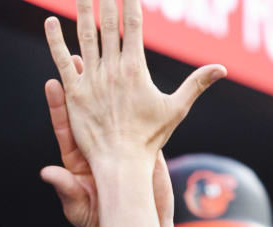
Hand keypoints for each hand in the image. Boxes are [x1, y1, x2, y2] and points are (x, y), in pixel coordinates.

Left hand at [41, 65, 177, 226]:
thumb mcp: (80, 210)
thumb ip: (66, 191)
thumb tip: (46, 173)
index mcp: (79, 162)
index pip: (66, 129)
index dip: (60, 107)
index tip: (53, 83)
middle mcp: (97, 150)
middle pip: (87, 113)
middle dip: (82, 86)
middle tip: (76, 59)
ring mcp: (119, 148)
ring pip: (112, 113)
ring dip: (107, 89)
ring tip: (102, 61)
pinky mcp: (142, 150)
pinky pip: (138, 123)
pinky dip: (136, 103)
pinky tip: (135, 81)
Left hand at [42, 0, 224, 169]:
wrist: (121, 165)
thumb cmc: (149, 140)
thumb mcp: (176, 109)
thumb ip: (196, 84)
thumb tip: (223, 69)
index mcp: (135, 69)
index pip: (134, 25)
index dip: (130, 1)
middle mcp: (112, 70)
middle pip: (109, 24)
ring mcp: (90, 80)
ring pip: (84, 36)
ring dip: (83, 10)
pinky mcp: (73, 94)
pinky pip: (62, 62)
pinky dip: (55, 41)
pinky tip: (50, 22)